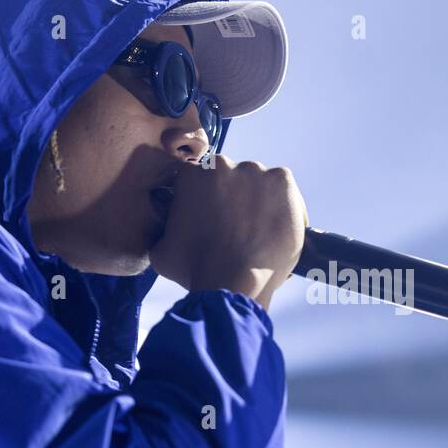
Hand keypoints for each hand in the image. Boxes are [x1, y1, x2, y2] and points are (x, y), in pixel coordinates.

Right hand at [148, 155, 307, 312]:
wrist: (232, 283)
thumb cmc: (195, 269)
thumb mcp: (161, 249)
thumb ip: (164, 229)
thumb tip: (167, 229)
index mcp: (192, 174)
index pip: (205, 181)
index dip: (212, 202)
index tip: (218, 220)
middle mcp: (223, 164)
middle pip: (233, 180)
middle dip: (236, 201)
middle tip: (239, 230)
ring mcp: (255, 172)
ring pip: (260, 184)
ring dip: (261, 203)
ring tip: (260, 233)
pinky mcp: (283, 182)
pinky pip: (286, 190)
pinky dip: (286, 206)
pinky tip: (278, 229)